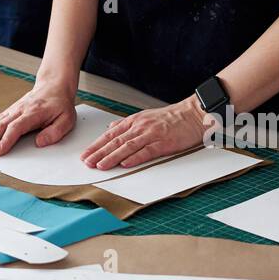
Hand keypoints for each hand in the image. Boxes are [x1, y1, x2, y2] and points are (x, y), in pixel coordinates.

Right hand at [0, 82, 77, 157]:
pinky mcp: (9, 111)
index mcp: (33, 113)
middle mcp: (19, 110)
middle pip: (1, 126)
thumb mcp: (67, 119)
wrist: (54, 86)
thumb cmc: (60, 104)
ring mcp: (13, 110)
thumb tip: (39, 143)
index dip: (5, 140)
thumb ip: (55, 132)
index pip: (16, 127)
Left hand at [80, 96, 210, 170]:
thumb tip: (110, 128)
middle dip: (99, 153)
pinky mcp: (163, 142)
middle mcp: (139, 127)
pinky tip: (125, 164)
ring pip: (127, 147)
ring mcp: (151, 134)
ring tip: (100, 166)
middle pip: (115, 141)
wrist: (193, 114)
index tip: (85, 155)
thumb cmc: (171, 118)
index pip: (110, 134)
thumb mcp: (145, 117)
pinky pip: (146, 151)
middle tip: (86, 162)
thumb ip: (127, 124)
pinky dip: (134, 158)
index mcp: (134, 121)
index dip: (96, 145)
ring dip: (112, 157)